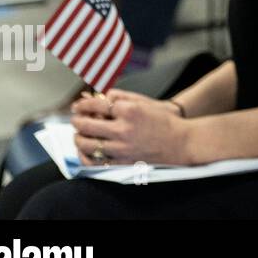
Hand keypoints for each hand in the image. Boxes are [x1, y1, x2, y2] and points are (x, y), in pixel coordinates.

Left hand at [70, 89, 190, 165]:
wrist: (182, 141)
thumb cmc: (164, 120)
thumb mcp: (143, 102)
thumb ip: (120, 98)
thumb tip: (98, 96)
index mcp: (129, 110)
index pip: (95, 105)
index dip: (82, 104)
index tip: (77, 105)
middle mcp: (123, 128)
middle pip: (87, 124)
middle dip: (77, 121)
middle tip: (76, 119)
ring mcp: (122, 147)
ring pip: (87, 144)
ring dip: (78, 138)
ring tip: (79, 135)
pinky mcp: (123, 161)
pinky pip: (96, 161)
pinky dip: (86, 156)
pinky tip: (85, 151)